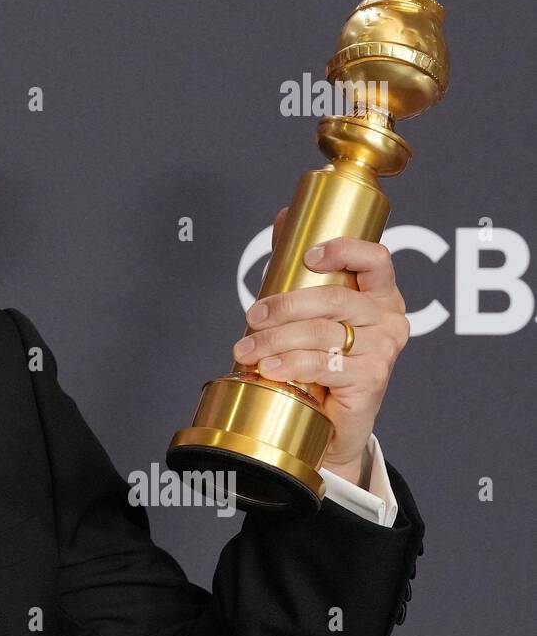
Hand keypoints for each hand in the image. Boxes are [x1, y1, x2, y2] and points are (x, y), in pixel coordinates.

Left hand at [230, 206, 410, 485]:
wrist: (331, 420)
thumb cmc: (319, 356)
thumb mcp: (308, 307)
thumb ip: (297, 265)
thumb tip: (284, 215)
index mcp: (380, 294)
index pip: (377, 259)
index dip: (345, 250)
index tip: (308, 255)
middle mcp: (389, 319)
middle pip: (335, 299)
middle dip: (285, 305)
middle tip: (252, 316)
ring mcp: (383, 351)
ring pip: (323, 333)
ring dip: (276, 340)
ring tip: (246, 349)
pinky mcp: (371, 381)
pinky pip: (324, 366)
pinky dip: (291, 365)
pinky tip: (270, 369)